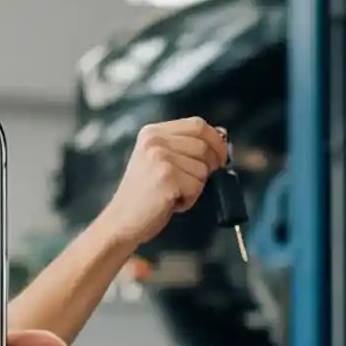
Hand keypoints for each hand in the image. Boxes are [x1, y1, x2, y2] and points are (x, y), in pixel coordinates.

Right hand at [101, 117, 228, 246]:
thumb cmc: (146, 194)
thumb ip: (188, 146)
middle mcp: (155, 140)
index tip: (221, 158)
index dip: (216, 141)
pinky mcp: (167, 177)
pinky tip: (171, 202)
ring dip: (196, 186)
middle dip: (210, 166)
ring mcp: (160, 157)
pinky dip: (190, 199)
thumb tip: (223, 134)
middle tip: (194, 182)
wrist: (122, 221)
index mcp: (153, 132)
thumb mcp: (162, 161)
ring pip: (203, 168)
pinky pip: (197, 186)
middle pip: (204, 146)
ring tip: (174, 193)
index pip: (198, 124)